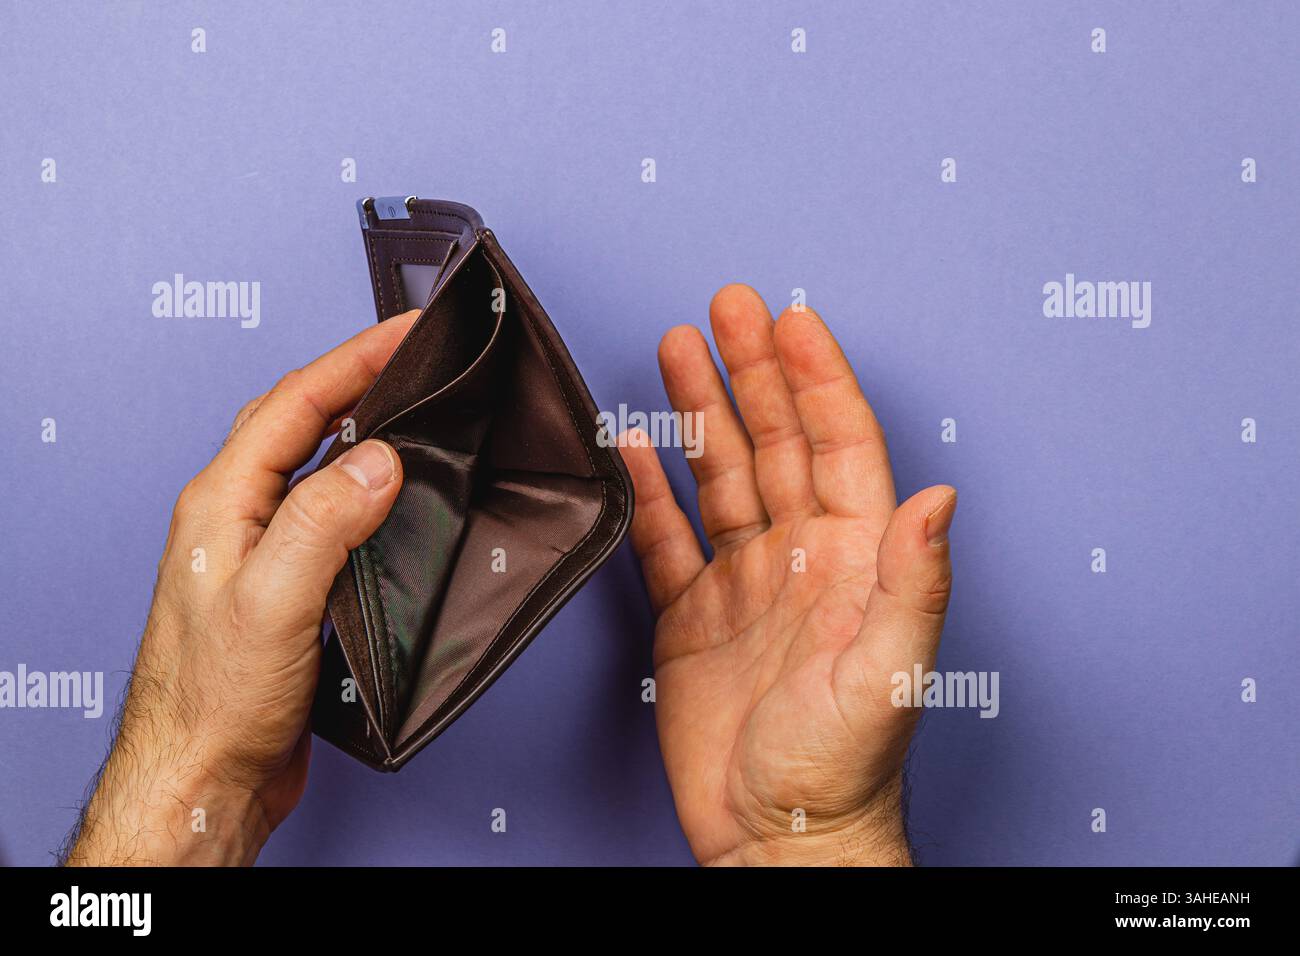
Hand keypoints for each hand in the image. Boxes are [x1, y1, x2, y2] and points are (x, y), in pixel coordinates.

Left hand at [65, 313, 417, 864]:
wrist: (204, 777)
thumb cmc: (215, 702)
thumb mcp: (273, 600)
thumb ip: (322, 522)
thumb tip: (377, 460)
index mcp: (222, 503)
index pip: (293, 403)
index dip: (355, 358)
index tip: (407, 333)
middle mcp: (236, 517)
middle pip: (296, 418)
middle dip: (354, 375)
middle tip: (410, 352)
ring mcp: (258, 549)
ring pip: (311, 462)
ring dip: (358, 426)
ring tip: (407, 403)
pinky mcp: (285, 584)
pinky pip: (327, 511)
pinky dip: (363, 486)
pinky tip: (389, 495)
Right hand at [622, 285, 955, 865]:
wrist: (776, 836)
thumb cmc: (841, 768)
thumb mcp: (890, 673)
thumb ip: (914, 581)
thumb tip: (938, 496)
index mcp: (855, 560)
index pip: (839, 446)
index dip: (815, 379)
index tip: (790, 321)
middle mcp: (801, 559)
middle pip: (774, 443)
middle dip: (751, 371)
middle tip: (726, 308)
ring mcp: (744, 585)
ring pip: (720, 477)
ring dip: (699, 413)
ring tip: (676, 348)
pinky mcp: (693, 617)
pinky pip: (668, 538)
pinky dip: (649, 491)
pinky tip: (633, 447)